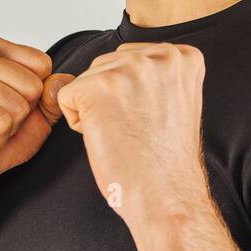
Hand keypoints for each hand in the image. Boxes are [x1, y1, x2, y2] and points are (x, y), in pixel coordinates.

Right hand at [0, 36, 75, 203]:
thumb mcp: (38, 114)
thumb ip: (54, 94)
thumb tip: (65, 80)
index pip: (42, 64)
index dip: (35, 94)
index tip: (9, 104)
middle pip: (32, 86)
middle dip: (21, 113)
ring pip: (18, 107)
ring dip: (8, 128)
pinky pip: (1, 123)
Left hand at [56, 42, 210, 226]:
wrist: (166, 195)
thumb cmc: (168, 160)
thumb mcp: (178, 100)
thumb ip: (156, 75)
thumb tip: (108, 67)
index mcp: (184, 57)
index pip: (133, 58)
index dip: (134, 94)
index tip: (153, 119)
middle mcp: (159, 56)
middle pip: (108, 65)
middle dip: (112, 98)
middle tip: (137, 129)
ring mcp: (128, 69)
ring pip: (87, 80)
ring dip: (95, 109)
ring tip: (125, 134)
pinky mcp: (96, 87)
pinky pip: (66, 96)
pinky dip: (78, 122)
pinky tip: (107, 138)